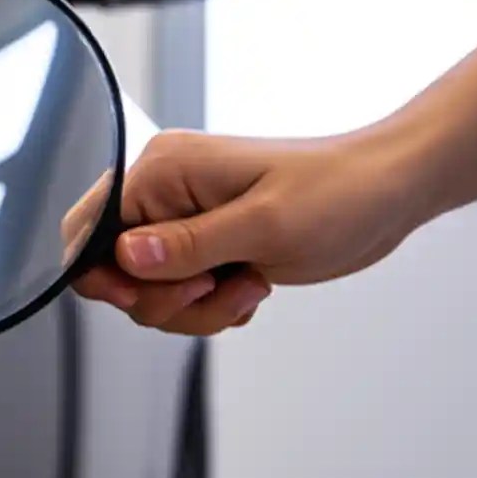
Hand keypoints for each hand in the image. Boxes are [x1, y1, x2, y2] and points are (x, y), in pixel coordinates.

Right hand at [66, 128, 427, 334]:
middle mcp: (163, 190)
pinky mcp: (203, 241)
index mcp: (163, 170)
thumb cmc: (338, 192)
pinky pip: (178, 292)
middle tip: (212, 289)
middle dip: (161, 297)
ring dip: (193, 307)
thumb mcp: (263, 225)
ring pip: (147, 289)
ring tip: (246, 286)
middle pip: (113, 267)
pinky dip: (209, 306)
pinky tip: (250, 287)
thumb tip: (125, 256)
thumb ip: (189, 245)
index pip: (89, 227)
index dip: (104, 273)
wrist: (387, 190)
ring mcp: (182, 217)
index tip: (145, 295)